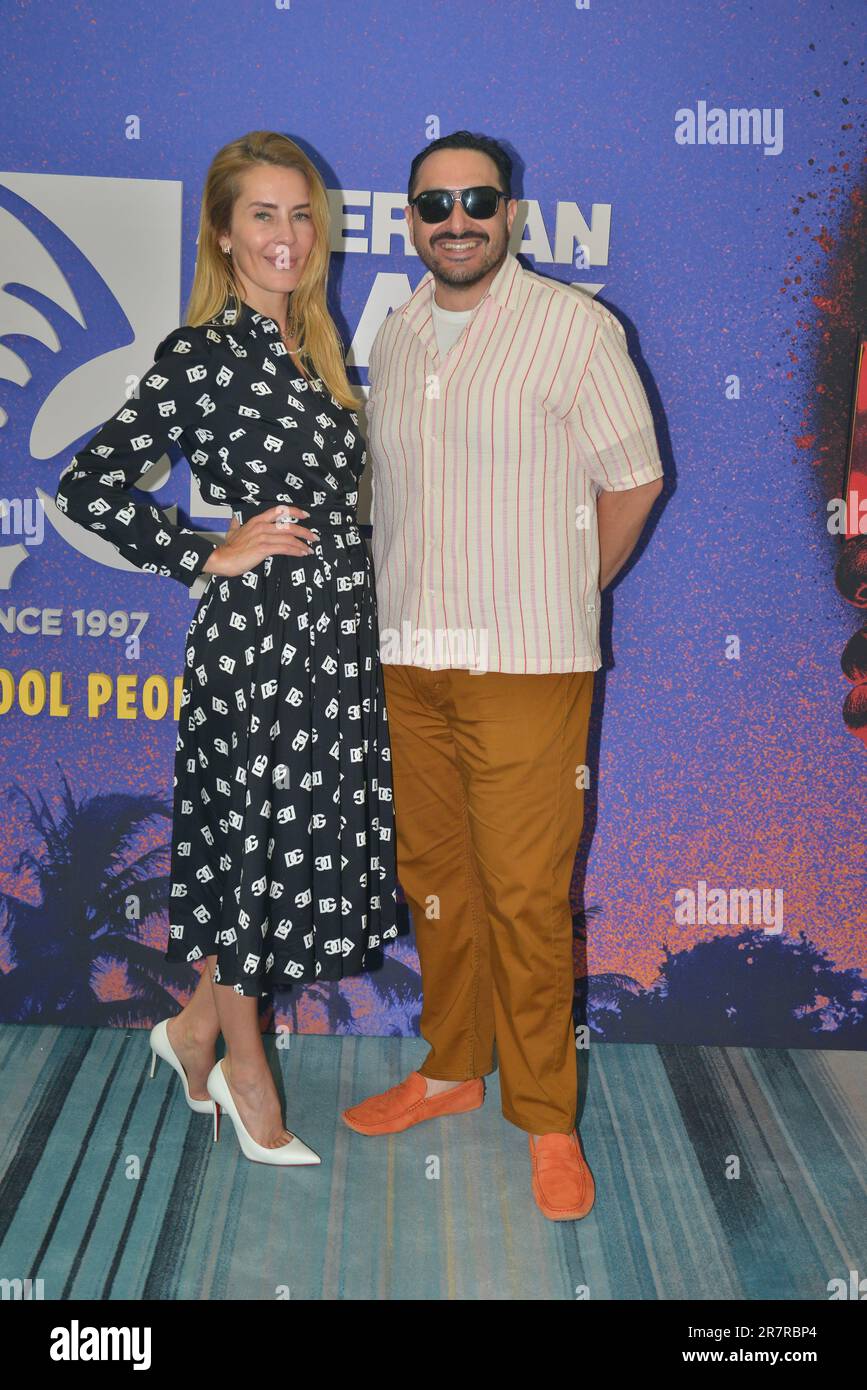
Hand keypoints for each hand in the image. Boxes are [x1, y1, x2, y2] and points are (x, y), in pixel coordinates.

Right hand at [203, 505, 319, 577]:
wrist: (222, 559)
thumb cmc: (228, 548)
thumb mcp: (232, 532)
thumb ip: (235, 525)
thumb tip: (233, 519)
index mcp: (257, 520)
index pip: (279, 510)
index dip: (294, 512)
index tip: (306, 515)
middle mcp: (262, 526)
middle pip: (289, 525)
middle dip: (304, 531)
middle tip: (314, 537)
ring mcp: (263, 537)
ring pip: (289, 538)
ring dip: (302, 544)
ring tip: (309, 549)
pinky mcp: (263, 548)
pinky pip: (284, 548)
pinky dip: (295, 551)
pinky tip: (302, 553)